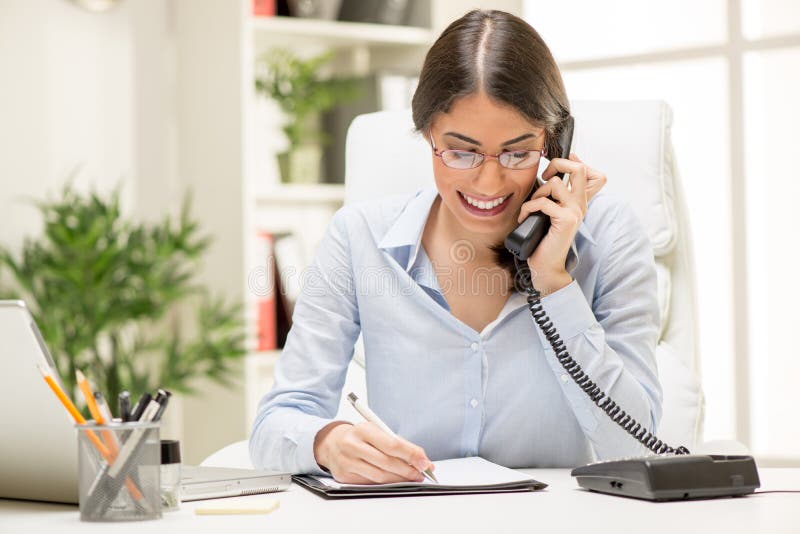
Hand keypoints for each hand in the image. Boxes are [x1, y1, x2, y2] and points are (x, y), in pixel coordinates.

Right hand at [313, 421, 433, 483]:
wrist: (331, 443)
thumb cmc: (360, 436)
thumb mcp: (376, 431)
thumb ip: (397, 443)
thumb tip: (421, 459)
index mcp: (363, 429)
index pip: (392, 444)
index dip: (411, 454)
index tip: (425, 462)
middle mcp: (352, 445)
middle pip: (386, 462)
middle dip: (408, 470)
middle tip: (421, 473)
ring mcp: (346, 462)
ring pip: (379, 476)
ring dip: (399, 479)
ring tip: (411, 478)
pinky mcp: (344, 477)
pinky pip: (370, 483)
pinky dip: (385, 483)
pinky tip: (394, 481)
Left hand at [516, 153, 606, 293]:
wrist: (546, 266)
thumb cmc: (544, 240)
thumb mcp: (550, 214)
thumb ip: (552, 197)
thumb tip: (547, 175)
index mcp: (579, 202)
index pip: (593, 174)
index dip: (576, 162)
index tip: (559, 165)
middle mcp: (580, 205)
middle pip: (579, 169)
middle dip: (558, 165)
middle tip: (545, 176)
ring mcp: (575, 212)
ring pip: (555, 183)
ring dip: (536, 193)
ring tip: (531, 207)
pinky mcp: (565, 220)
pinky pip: (543, 202)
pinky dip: (528, 208)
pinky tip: (525, 218)